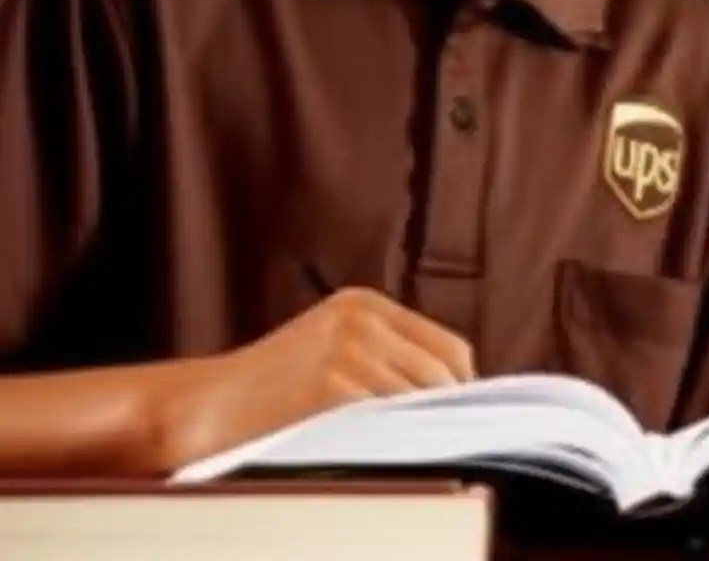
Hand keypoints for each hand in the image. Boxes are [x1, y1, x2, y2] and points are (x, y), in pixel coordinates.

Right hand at [160, 288, 474, 469]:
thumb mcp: (333, 348)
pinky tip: (372, 450)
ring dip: (416, 428)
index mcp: (365, 304)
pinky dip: (391, 440)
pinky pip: (389, 421)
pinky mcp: (332, 386)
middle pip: (443, 375)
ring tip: (393, 444)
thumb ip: (389, 356)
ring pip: (420, 401)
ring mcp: (347, 350)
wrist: (201, 406)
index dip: (462, 389)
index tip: (456, 419)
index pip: (450, 348)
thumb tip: (460, 394)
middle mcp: (361, 319)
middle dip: (443, 412)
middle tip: (431, 440)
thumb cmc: (273, 390)